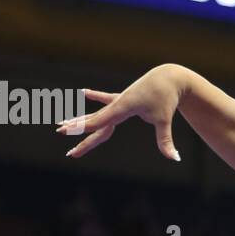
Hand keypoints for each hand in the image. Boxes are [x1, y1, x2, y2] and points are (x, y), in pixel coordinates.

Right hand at [56, 64, 187, 160]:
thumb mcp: (164, 121)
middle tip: (59, 132)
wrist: (170, 77)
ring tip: (62, 122)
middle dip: (76, 128)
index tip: (66, 130)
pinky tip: (84, 92)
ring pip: (97, 113)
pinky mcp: (124, 98)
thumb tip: (175, 158)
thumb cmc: (167, 98)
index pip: (98, 121)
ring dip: (80, 118)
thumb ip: (165, 141)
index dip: (81, 127)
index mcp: (121, 108)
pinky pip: (107, 99)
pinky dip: (96, 96)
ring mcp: (119, 100)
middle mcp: (117, 104)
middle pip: (94, 120)